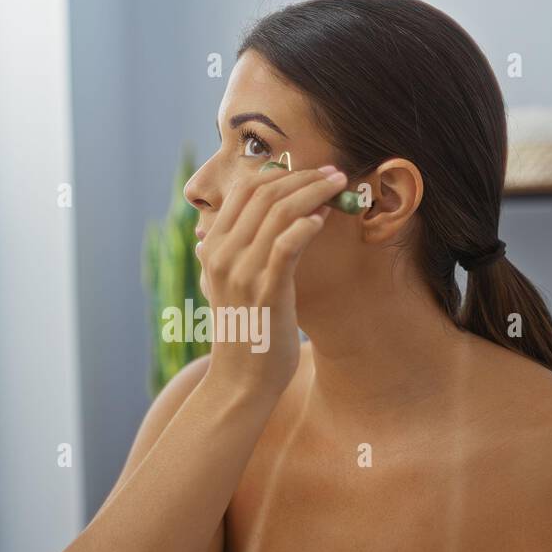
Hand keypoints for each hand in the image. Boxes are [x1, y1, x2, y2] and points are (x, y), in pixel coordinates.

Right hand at [195, 164, 347, 397]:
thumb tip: (261, 224)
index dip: (282, 174)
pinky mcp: (266, 292)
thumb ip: (238, 253)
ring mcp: (242, 272)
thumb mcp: (231, 285)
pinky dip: (307, 225)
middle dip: (304, 178)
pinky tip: (323, 220)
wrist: (240, 380)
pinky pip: (288, 245)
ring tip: (338, 189)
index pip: (245, 190)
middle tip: (334, 174)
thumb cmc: (246, 331)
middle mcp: (222, 254)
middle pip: (264, 194)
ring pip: (279, 212)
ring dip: (314, 194)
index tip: (311, 172)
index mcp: (213, 247)